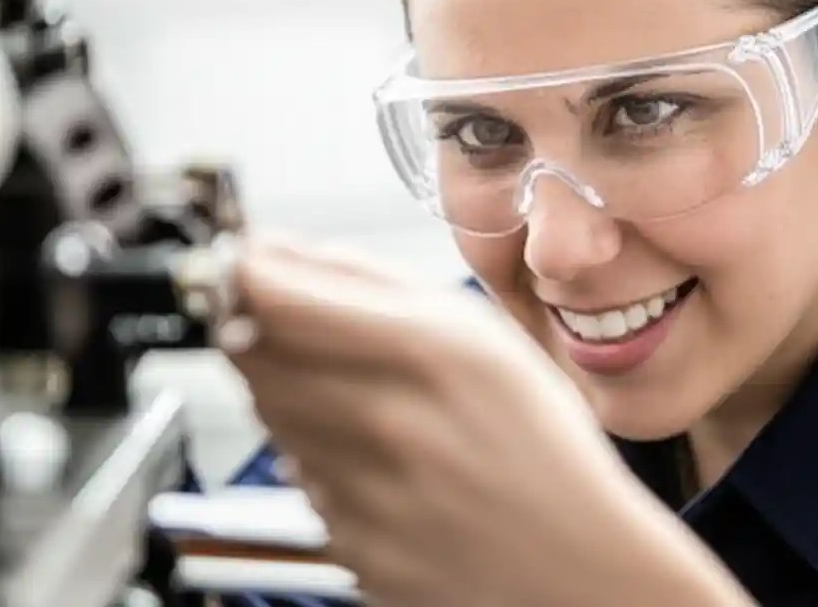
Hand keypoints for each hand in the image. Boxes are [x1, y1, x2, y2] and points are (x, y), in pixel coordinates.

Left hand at [221, 237, 751, 606]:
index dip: (242, 273)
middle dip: (256, 327)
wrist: (574, 565)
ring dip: (289, 389)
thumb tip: (283, 253)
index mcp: (429, 351)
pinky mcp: (345, 543)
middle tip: (290, 320)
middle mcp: (387, 421)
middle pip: (253, 355)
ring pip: (269, 415)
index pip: (274, 297)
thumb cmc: (541, 444)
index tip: (243, 264)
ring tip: (362, 393)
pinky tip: (380, 456)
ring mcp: (362, 490)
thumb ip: (377, 283)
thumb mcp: (482, 335)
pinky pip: (298, 477)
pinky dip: (318, 455)